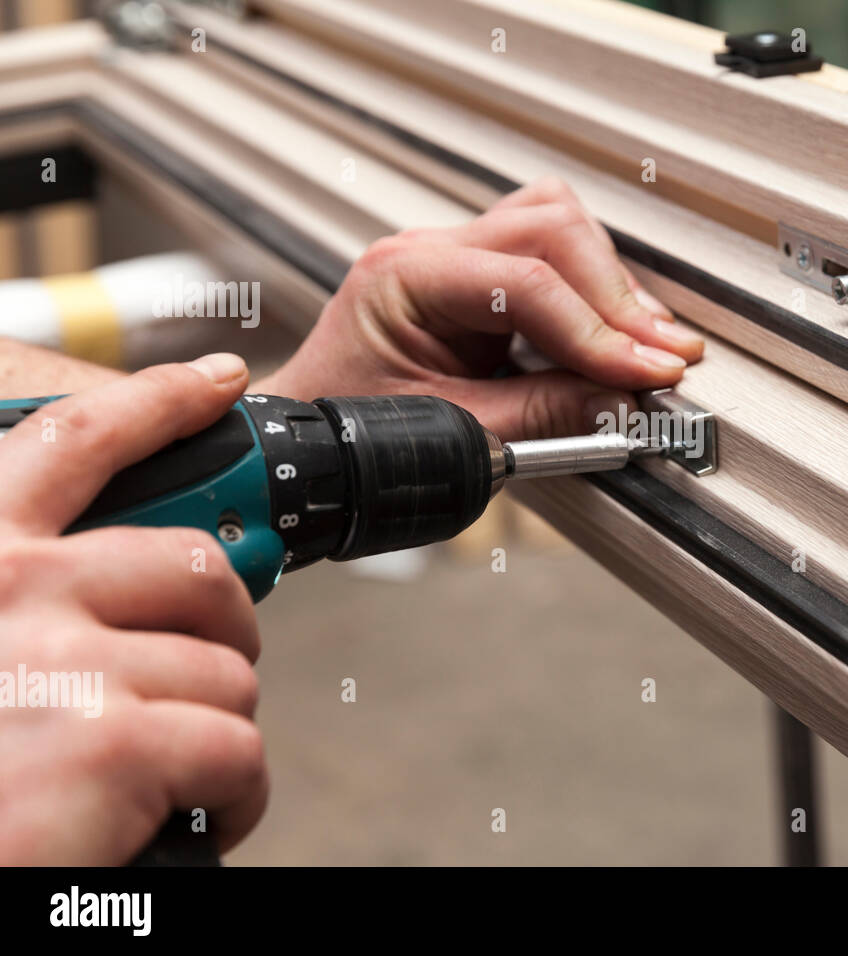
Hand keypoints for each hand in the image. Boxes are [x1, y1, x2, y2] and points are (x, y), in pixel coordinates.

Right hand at [0, 354, 266, 863]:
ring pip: (225, 672)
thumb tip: (106, 598)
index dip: (155, 402)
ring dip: (215, 730)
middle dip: (222, 630)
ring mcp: (62, 662)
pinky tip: (194, 819)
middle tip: (200, 680)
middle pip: (196, 568)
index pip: (69, 442)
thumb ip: (20, 606)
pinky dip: (237, 795)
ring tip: (168, 777)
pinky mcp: (112, 741)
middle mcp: (8, 591)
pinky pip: (237, 750)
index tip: (215, 379)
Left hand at [258, 177, 704, 440]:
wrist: (310, 449)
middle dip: (616, 297)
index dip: (600, 332)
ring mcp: (452, 257)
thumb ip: (542, 415)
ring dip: (609, 283)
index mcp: (406, 278)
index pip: (529, 284)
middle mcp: (429, 251)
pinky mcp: (475, 279)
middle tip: (663, 358)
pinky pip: (548, 255)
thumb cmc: (352, 439)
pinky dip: (590, 290)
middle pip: (551, 228)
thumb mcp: (452, 437)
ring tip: (647, 343)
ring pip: (555, 225)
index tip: (649, 373)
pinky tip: (616, 333)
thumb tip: (622, 402)